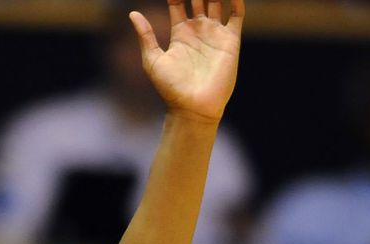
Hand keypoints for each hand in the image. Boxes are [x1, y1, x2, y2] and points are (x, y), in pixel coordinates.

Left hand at [132, 0, 242, 123]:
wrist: (194, 107)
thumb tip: (133, 13)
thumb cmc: (171, 88)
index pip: (178, 3)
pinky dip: (236, 1)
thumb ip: (146, 35)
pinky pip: (236, 15)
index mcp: (180, 33)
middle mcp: (199, 30)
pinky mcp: (231, 40)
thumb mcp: (153, 60)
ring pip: (218, 2)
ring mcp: (215, 34)